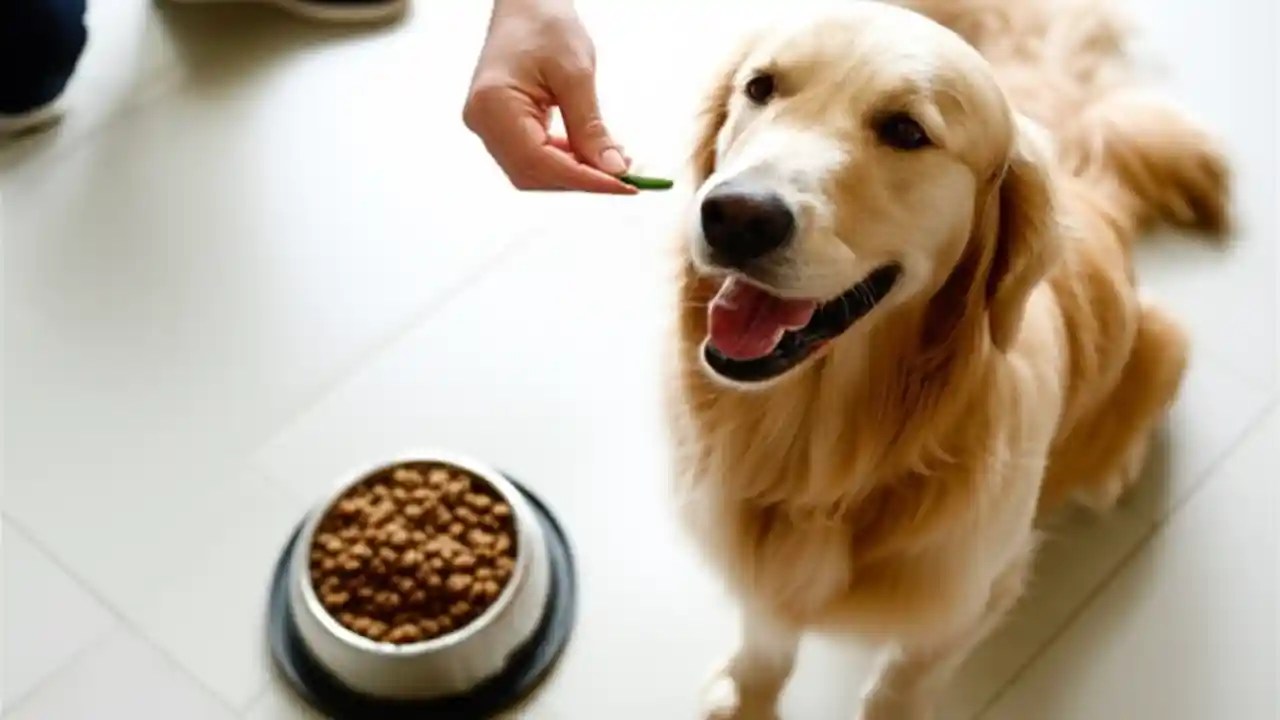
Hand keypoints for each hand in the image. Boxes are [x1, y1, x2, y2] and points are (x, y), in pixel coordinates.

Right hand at [463, 0, 635, 193]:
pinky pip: (533, 156)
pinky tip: (591, 152)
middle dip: (581, 179)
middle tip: (625, 176)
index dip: (584, 179)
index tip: (624, 185)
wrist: (526, 3)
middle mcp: (482, 122)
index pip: (539, 162)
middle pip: (533, 174)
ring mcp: (488, 126)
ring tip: (613, 162)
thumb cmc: (546, 25)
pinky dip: (565, 160)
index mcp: (493, 107)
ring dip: (575, 172)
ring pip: (534, 171)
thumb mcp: (576, 75)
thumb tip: (613, 170)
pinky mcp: (501, 126)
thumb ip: (591, 127)